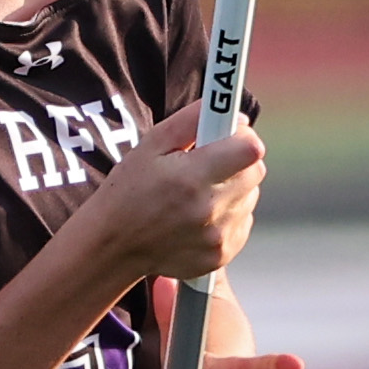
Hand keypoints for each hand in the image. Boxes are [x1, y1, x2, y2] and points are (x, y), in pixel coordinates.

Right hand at [70, 100, 264, 282]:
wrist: (113, 246)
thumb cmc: (128, 192)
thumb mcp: (149, 147)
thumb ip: (190, 122)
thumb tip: (230, 113)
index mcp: (191, 177)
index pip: (250, 149)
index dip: (241, 136)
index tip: (227, 136)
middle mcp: (209, 209)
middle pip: (256, 172)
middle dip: (238, 161)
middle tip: (210, 163)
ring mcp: (217, 236)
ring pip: (249, 198)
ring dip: (232, 189)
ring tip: (197, 193)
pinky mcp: (221, 255)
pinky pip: (242, 223)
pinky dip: (226, 215)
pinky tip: (198, 216)